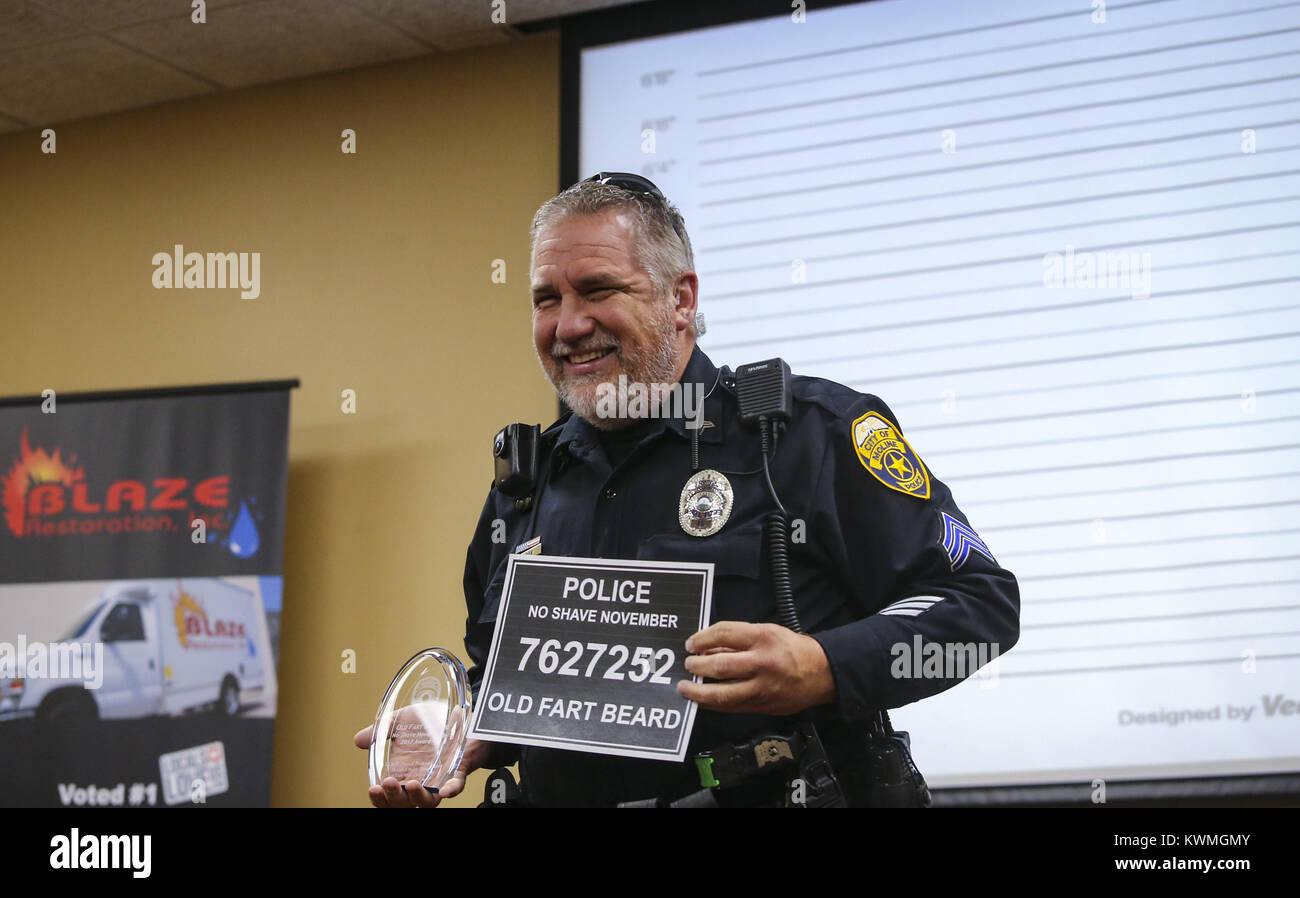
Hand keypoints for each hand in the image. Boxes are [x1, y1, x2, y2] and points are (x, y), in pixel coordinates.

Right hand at [354, 709, 494, 807]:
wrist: (455, 715)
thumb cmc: (426, 723)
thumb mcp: (400, 721)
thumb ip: (380, 730)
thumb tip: (358, 740)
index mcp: (401, 772)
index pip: (387, 795)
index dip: (380, 797)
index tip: (374, 789)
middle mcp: (418, 780)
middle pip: (404, 802)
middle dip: (395, 797)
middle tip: (388, 784)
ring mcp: (438, 778)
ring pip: (427, 801)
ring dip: (418, 798)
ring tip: (413, 785)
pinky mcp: (457, 772)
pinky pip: (456, 786)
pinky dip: (451, 790)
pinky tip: (445, 791)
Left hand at [677, 621, 836, 716]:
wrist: (822, 673)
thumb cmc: (794, 650)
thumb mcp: (768, 633)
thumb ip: (738, 640)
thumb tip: (709, 647)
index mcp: (763, 637)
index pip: (723, 633)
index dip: (702, 638)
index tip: (692, 643)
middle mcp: (762, 663)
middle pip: (720, 665)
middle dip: (697, 665)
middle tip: (688, 664)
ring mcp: (762, 687)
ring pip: (723, 694)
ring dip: (698, 691)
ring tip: (686, 687)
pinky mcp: (762, 705)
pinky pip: (731, 707)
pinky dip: (713, 704)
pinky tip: (703, 700)